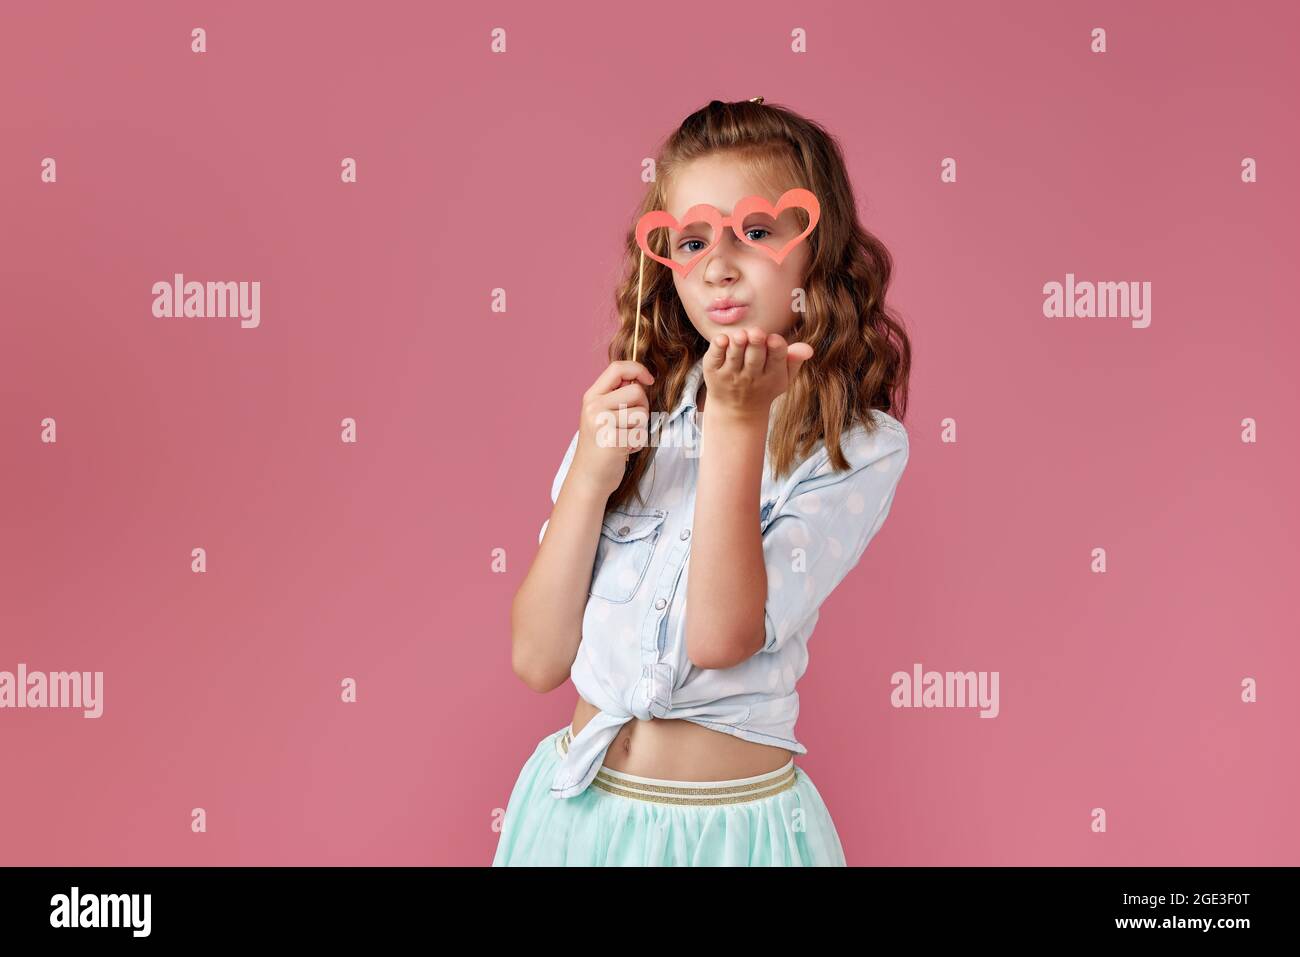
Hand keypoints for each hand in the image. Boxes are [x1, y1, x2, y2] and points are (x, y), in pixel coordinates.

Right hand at [571, 360, 654, 495]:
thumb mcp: (602, 415)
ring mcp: (601, 423)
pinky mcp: (612, 440)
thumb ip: (617, 396)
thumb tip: (642, 379)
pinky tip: (623, 450)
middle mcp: (593, 407)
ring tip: (624, 438)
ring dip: (640, 429)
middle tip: (629, 424)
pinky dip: (638, 444)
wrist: (588, 477)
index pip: (617, 368)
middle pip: (636, 391)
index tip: (649, 381)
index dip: (638, 369)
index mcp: (591, 396)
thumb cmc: (602, 445)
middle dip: (642, 407)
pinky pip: (641, 434)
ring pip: (642, 413)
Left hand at [702, 328, 813, 420]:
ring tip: (740, 335)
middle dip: (756, 344)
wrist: (736, 411)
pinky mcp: (713, 372)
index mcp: (772, 374)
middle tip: (756, 333)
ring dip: (738, 345)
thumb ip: (794, 360)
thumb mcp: (783, 376)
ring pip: (734, 357)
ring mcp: (731, 375)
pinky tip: (722, 339)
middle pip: (755, 357)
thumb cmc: (764, 385)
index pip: (776, 359)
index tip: (774, 340)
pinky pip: (715, 358)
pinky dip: (718, 348)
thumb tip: (808, 348)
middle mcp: (751, 376)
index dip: (776, 349)